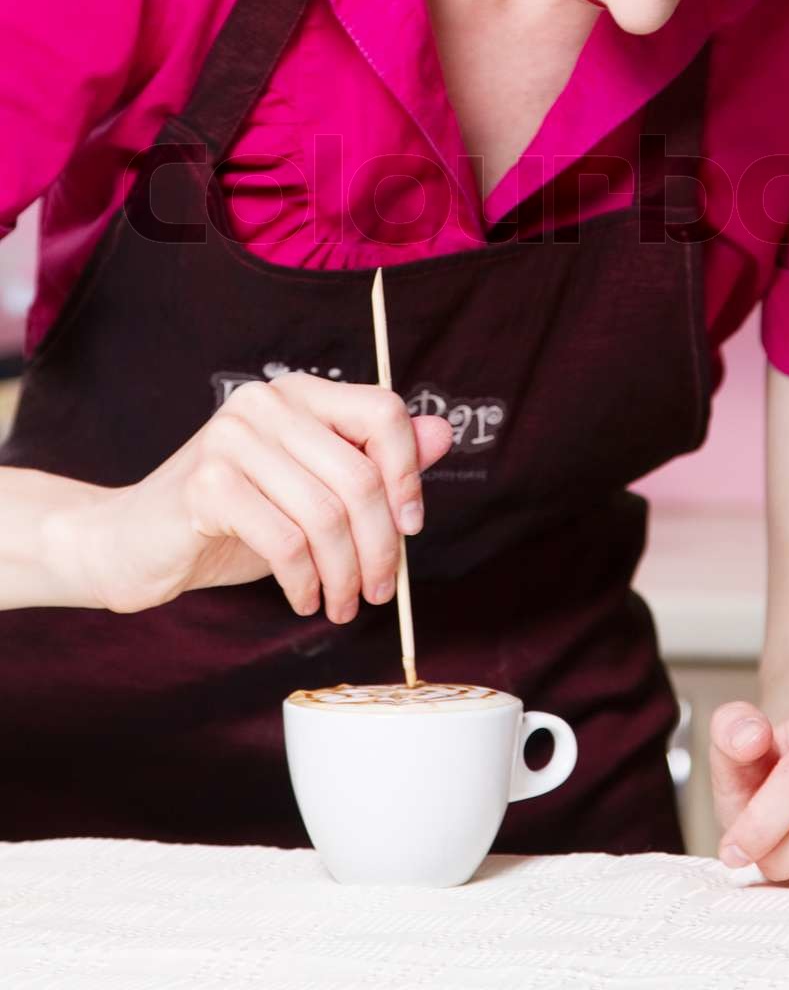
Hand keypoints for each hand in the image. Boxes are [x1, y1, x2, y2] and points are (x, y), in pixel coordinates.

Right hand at [67, 372, 453, 619]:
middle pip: (359, 477)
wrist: (134, 542)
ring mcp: (232, 438)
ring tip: (340, 603)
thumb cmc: (233, 518)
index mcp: (300, 394)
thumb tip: (444, 432)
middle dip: (380, 547)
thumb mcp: (314, 490)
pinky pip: (285, 541)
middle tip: (380, 591)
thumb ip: (375, 462)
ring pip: (326, 515)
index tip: (412, 527)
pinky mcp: (206, 484)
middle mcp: (267, 403)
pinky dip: (305, 580)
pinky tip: (303, 597)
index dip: (409, 473)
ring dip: (344, 574)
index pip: (383, 411)